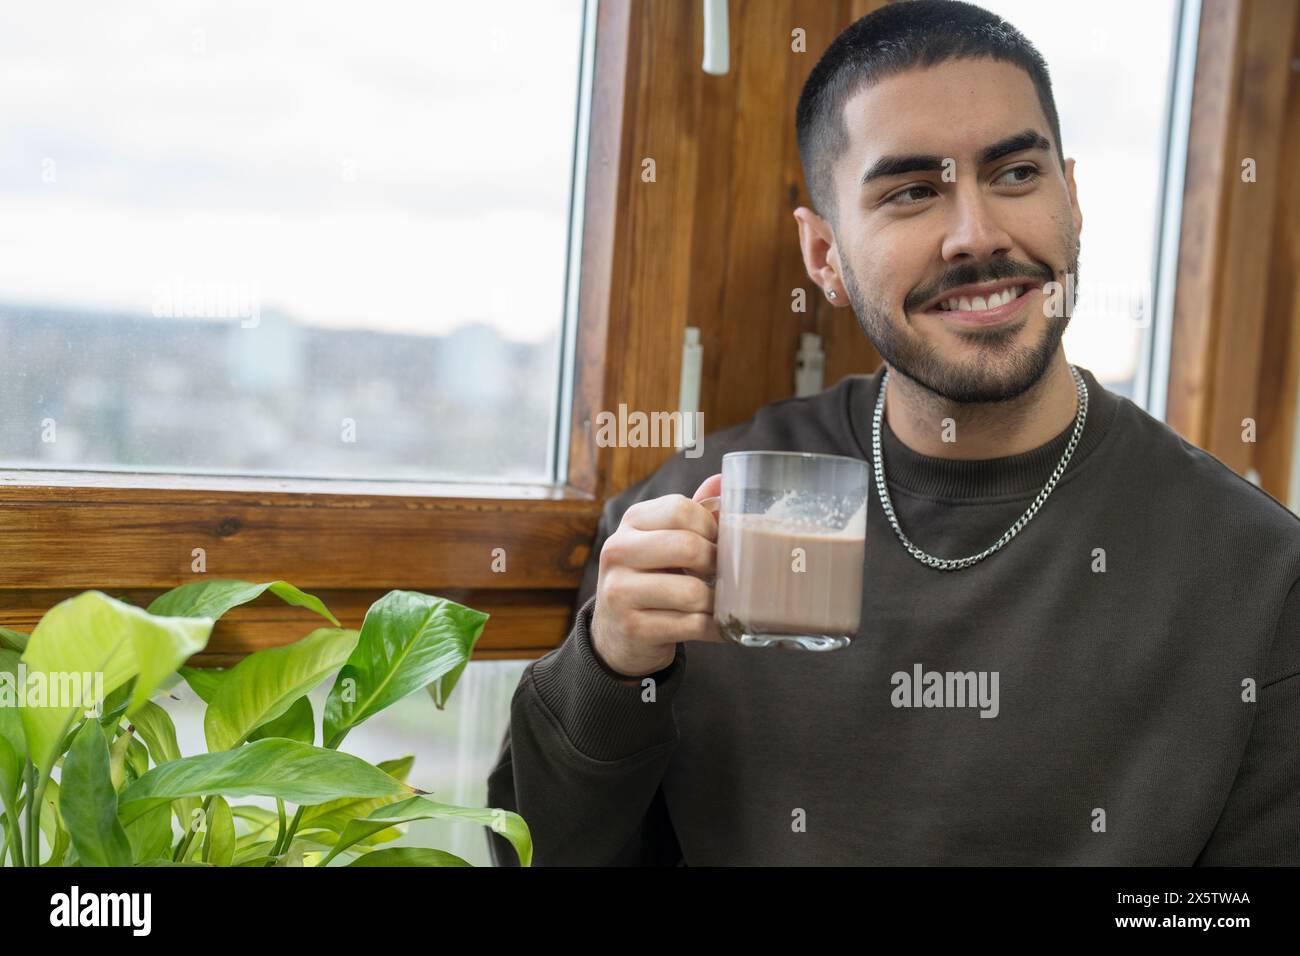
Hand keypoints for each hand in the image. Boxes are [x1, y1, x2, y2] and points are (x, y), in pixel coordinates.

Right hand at [590, 474, 723, 677]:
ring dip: (718, 601)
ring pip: (692, 593)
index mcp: (631, 522)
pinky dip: (715, 627)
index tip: (718, 544)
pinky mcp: (633, 628)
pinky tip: (720, 626)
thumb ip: (693, 512)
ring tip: (721, 602)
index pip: (681, 509)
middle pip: (688, 547)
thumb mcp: (664, 539)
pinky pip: (692, 626)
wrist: (616, 632)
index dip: (712, 527)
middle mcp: (618, 552)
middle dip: (717, 565)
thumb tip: (724, 479)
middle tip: (723, 575)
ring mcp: (620, 592)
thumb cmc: (651, 577)